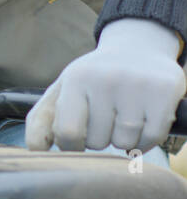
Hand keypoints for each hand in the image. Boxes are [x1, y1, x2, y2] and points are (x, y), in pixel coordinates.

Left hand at [25, 17, 185, 152]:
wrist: (138, 48)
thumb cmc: (94, 79)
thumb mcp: (64, 89)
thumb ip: (42, 118)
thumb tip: (34, 149)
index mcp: (75, 79)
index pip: (67, 132)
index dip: (70, 145)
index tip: (75, 141)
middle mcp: (105, 79)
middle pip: (97, 141)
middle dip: (98, 138)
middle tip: (105, 117)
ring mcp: (137, 85)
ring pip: (124, 143)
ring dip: (122, 140)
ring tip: (123, 117)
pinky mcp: (164, 92)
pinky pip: (151, 139)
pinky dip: (145, 141)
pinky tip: (142, 122)